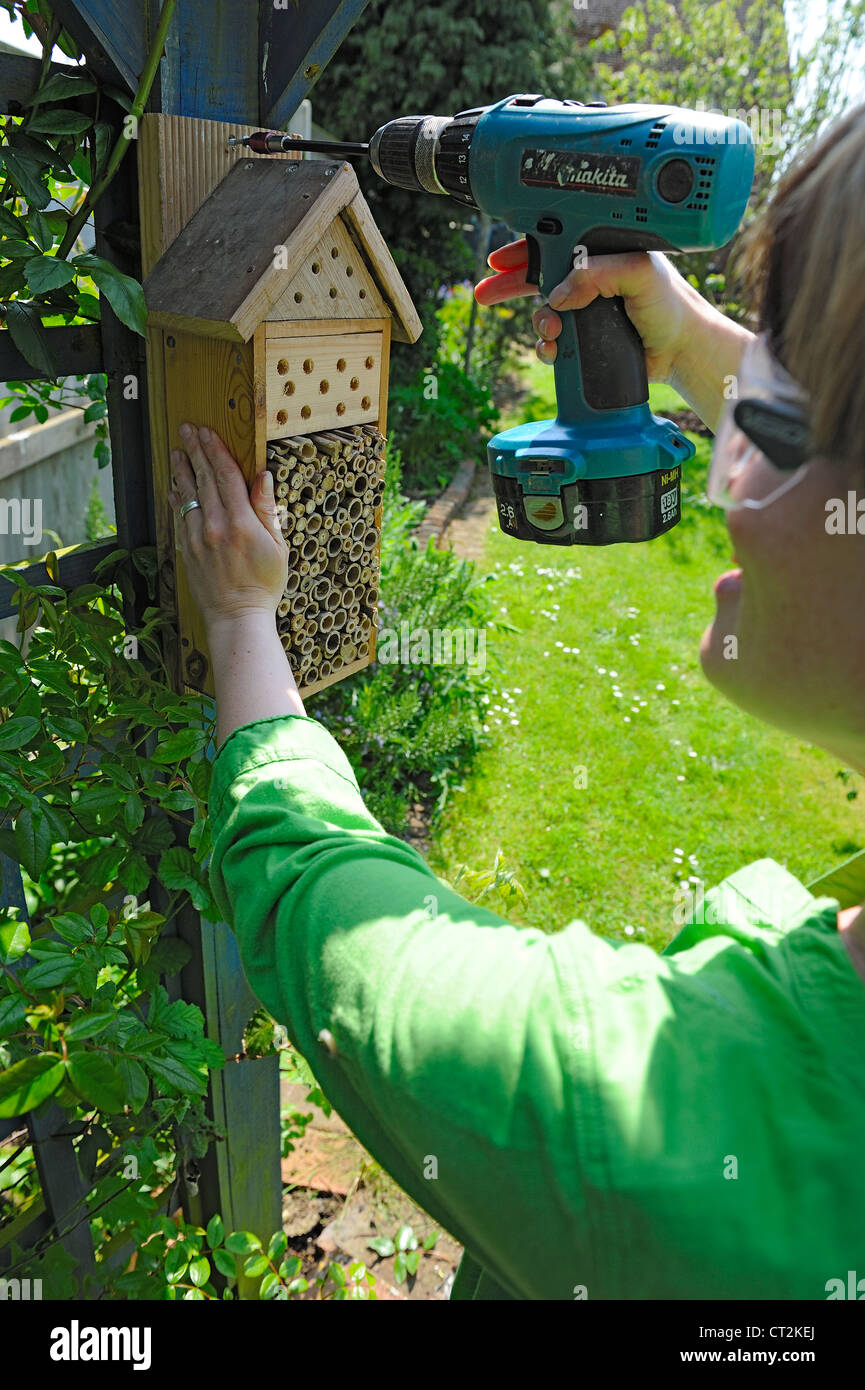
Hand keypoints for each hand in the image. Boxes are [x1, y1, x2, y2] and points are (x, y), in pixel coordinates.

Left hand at [167, 423, 287, 628]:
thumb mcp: (277, 547)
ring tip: (177, 451)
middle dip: (195, 452)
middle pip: (204, 480)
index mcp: (242, 523)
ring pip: (187, 496)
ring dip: (182, 471)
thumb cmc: (264, 585)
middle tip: (187, 430)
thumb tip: (263, 477)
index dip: (216, 451)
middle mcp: (216, 527)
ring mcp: (198, 539)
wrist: (238, 617)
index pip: (226, 476)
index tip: (208, 432)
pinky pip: (180, 518)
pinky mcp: (187, 551)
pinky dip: (176, 500)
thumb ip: (267, 510)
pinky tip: (173, 487)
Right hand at [474, 239, 694, 384]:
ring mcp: (586, 309)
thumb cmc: (670, 305)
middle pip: (538, 274)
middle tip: (485, 293)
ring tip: (549, 331)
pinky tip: (553, 351)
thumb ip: (598, 273)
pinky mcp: (586, 338)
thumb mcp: (638, 273)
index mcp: (600, 250)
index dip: (524, 249)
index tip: (499, 259)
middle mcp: (590, 277)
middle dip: (509, 284)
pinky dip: (547, 347)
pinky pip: (554, 341)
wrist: (682, 350)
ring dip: (538, 322)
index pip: (555, 241)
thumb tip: (559, 295)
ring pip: (543, 311)